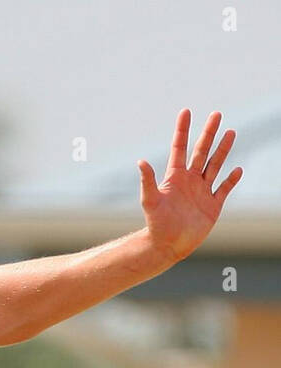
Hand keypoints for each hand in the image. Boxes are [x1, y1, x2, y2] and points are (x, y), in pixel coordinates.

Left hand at [138, 110, 241, 264]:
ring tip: (231, 132)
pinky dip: (231, 180)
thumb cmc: (156, 224)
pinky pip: (224, 188)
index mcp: (175, 177)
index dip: (182, 130)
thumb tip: (140, 161)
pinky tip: (237, 170)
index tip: (186, 111)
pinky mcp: (213, 205)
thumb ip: (148, 181)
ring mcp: (202, 192)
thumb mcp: (151, 201)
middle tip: (217, 114)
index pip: (179, 148)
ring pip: (215, 165)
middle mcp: (190, 181)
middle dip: (209, 133)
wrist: (167, 246)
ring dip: (223, 150)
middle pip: (201, 152)